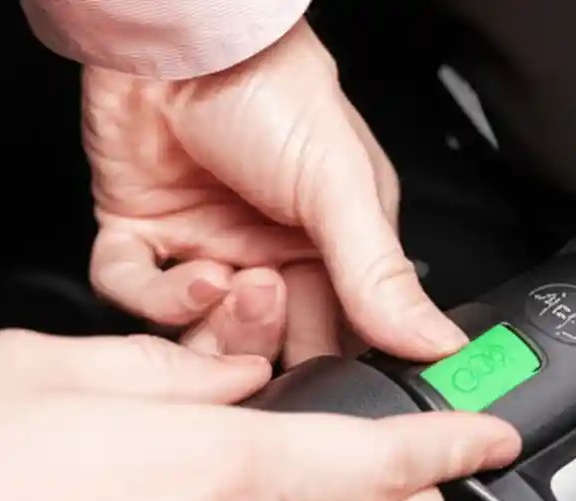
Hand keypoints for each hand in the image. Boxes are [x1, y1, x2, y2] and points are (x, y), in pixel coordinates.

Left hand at [83, 19, 450, 364]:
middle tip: (270, 297)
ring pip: (202, 332)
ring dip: (214, 322)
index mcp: (333, 247)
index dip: (333, 363)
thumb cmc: (272, 90)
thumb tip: (437, 342)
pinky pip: (138, 295)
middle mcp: (270, 253)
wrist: (183, 42)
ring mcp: (208, 246)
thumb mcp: (343, 190)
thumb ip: (382, 277)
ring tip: (229, 280)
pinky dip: (156, 296)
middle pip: (268, 344)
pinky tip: (188, 269)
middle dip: (267, 338)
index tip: (333, 384)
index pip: (340, 335)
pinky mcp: (144, 235)